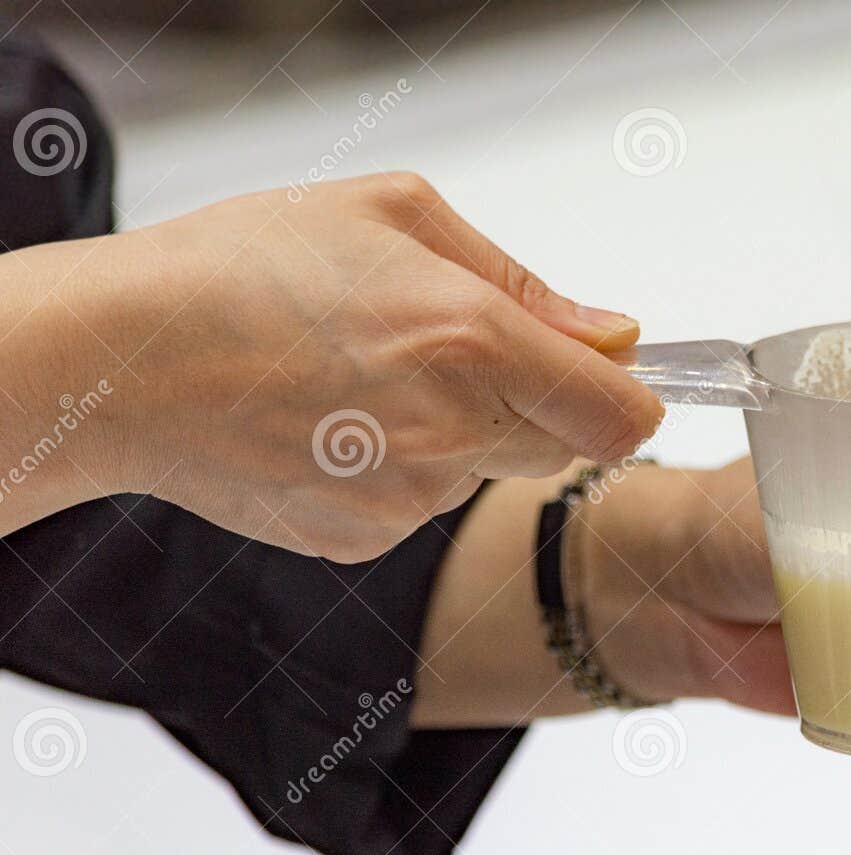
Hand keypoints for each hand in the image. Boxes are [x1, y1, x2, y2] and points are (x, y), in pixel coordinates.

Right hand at [0, 173, 662, 559]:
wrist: (122, 361)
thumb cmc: (242, 268)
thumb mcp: (394, 215)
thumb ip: (525, 283)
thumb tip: (612, 336)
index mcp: (472, 340)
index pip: (620, 417)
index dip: (627, 398)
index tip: (609, 379)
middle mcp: (452, 431)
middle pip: (562, 447)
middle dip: (536, 404)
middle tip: (448, 354)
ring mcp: (408, 498)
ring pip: (485, 475)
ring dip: (460, 435)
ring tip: (362, 382)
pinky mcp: (364, 541)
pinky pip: (423, 508)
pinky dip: (400, 472)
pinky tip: (332, 426)